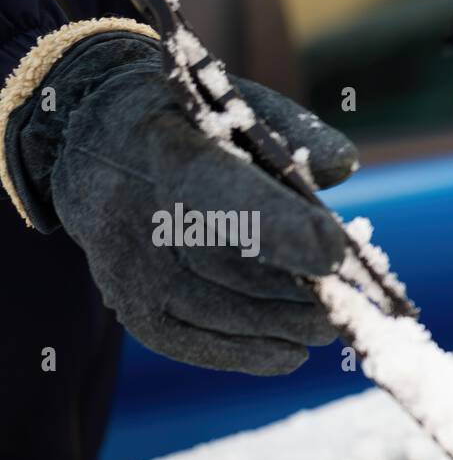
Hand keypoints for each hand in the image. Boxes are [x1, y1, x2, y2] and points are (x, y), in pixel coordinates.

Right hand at [4, 30, 357, 374]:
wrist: (97, 139)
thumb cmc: (192, 123)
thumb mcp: (238, 104)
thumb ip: (294, 132)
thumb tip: (342, 165)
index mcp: (165, 145)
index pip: (219, 190)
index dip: (278, 227)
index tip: (334, 253)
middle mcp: (132, 206)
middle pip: (221, 264)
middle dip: (294, 291)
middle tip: (348, 303)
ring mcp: (124, 260)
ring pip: (211, 309)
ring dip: (280, 325)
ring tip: (330, 326)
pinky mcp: (126, 299)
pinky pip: (184, 340)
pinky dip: (242, 353)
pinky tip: (290, 356)